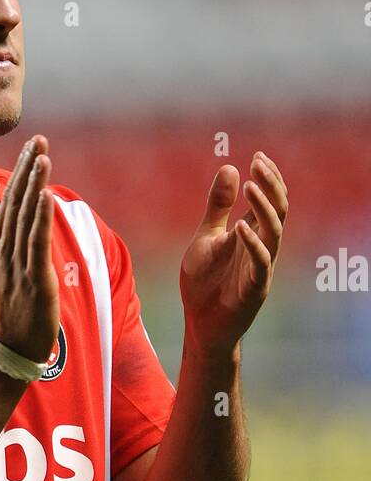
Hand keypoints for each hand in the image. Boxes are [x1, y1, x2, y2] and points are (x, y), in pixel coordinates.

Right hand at [0, 135, 59, 363]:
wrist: (10, 350)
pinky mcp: (34, 281)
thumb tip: (27, 224)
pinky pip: (36, 245)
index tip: (31, 149)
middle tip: (38, 139)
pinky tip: (44, 196)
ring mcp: (17, 266)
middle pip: (15, 203)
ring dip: (34, 185)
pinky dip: (40, 219)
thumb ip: (15, 247)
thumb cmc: (14, 313)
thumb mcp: (8, 274)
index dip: (20, 175)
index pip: (10, 204)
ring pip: (25, 219)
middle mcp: (5, 253)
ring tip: (42, 156)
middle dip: (27, 169)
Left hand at [180, 152, 287, 356]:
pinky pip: (260, 263)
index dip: (268, 178)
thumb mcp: (206, 237)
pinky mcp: (255, 289)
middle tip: (258, 164)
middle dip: (271, 186)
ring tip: (251, 186)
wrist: (201, 323)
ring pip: (274, 233)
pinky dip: (253, 244)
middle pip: (278, 211)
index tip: (258, 157)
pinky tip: (239, 227)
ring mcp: (261, 268)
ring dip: (264, 208)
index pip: (269, 200)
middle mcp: (262, 247)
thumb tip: (230, 167)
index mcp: (253, 234)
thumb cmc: (205, 282)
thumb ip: (217, 206)